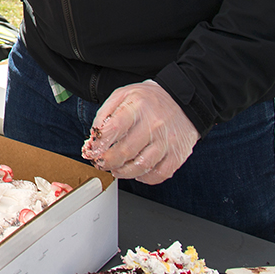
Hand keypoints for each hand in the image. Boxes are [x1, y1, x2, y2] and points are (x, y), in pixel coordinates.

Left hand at [81, 80, 198, 183]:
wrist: (182, 102)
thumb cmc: (149, 100)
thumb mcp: (122, 95)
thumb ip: (105, 115)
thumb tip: (94, 139)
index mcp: (137, 106)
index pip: (113, 129)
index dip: (99, 144)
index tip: (92, 151)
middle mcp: (154, 124)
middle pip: (125, 151)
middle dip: (108, 162)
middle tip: (101, 163)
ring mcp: (167, 141)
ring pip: (141, 166)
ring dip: (123, 172)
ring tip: (116, 169)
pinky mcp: (178, 155)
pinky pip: (159, 174)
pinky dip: (145, 178)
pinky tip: (137, 172)